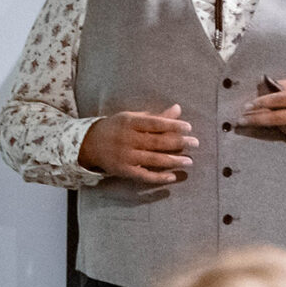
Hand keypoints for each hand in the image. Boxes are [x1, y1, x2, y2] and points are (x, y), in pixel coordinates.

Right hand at [81, 104, 198, 185]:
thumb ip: (155, 116)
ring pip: (153, 159)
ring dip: (173, 160)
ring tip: (189, 161)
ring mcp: (125, 156)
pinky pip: (144, 175)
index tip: (188, 127)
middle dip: (178, 143)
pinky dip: (159, 177)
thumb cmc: (117, 128)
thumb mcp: (132, 118)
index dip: (172, 125)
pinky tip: (173, 176)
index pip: (154, 123)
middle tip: (195, 143)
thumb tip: (178, 109)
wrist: (89, 144)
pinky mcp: (123, 171)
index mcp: (129, 123)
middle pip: (156, 142)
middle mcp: (127, 139)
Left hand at [243, 77, 285, 146]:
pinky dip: (285, 131)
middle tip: (240, 121)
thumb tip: (267, 84)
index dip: (260, 103)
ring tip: (271, 118)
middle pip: (274, 118)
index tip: (246, 106)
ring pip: (281, 128)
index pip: (277, 100)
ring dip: (272, 125)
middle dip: (254, 120)